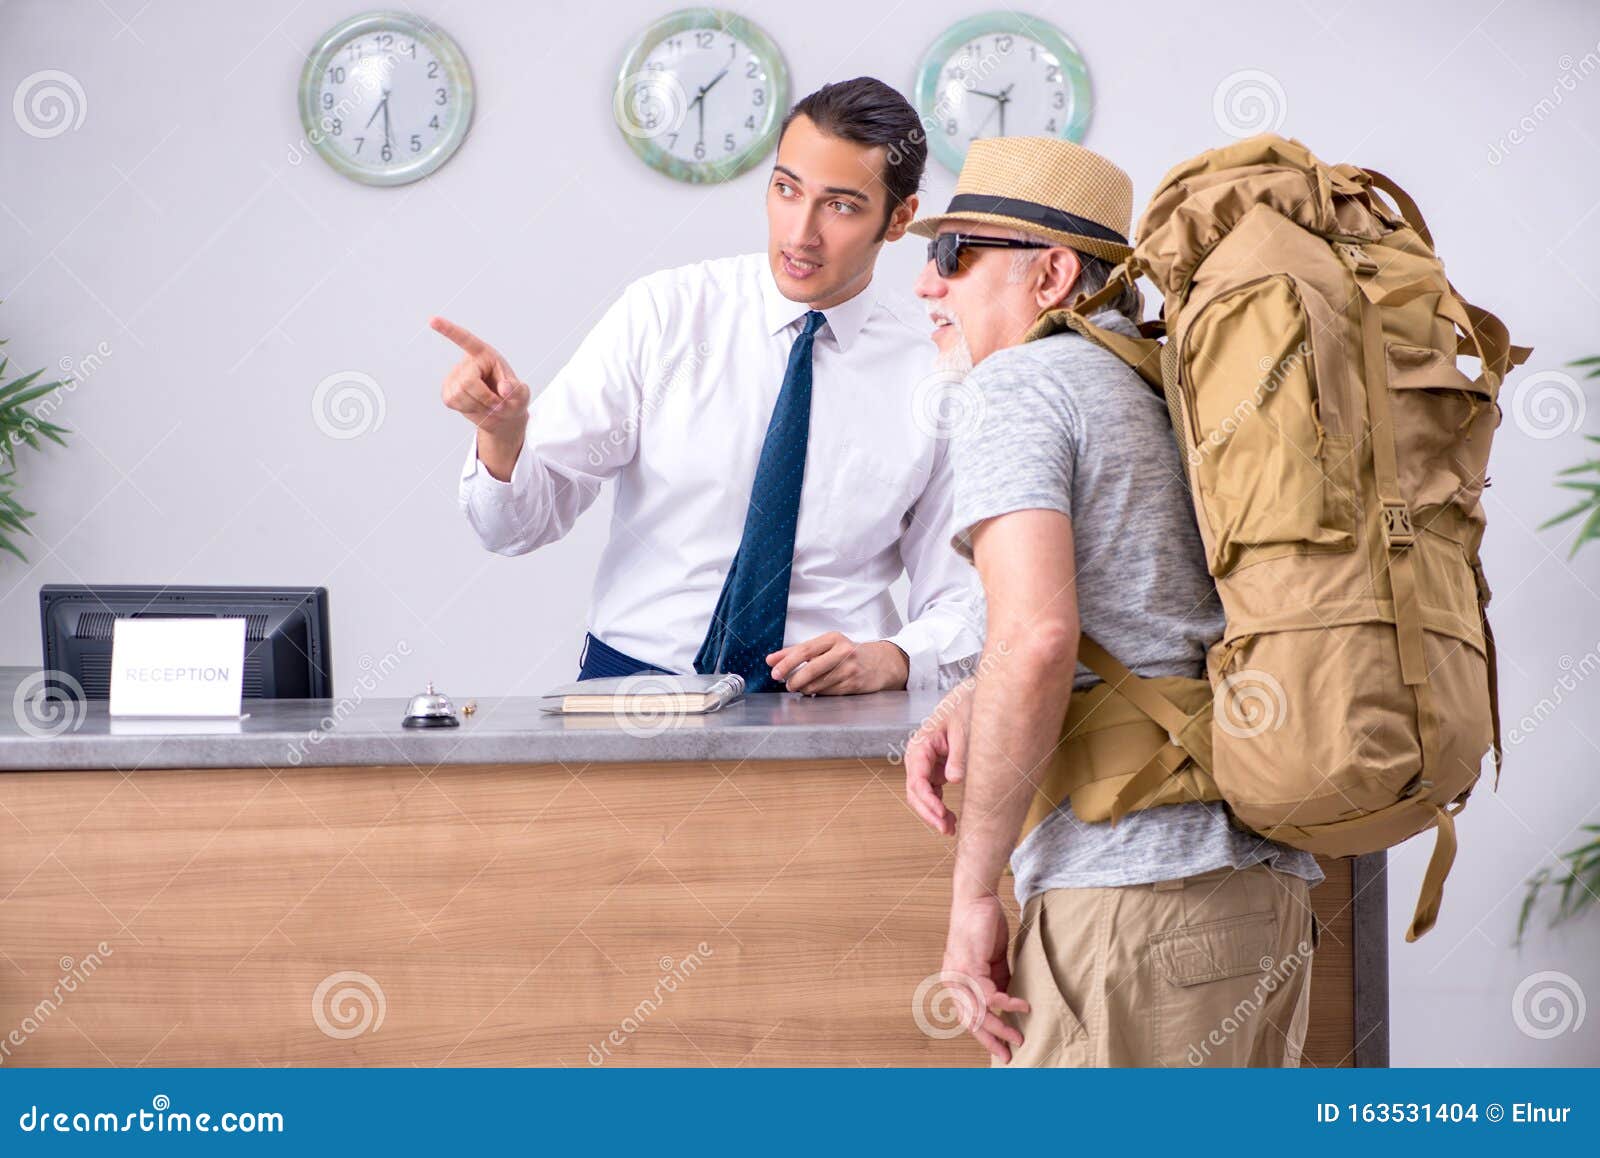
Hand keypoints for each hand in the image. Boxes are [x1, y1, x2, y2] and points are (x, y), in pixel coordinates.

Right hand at [431, 316, 530, 478]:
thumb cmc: (513, 399)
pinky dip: (467, 409)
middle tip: (499, 406)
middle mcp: (467, 362)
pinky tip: (476, 406)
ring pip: (459, 394)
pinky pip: (452, 401)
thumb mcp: (522, 395)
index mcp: (485, 354)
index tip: (432, 320)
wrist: (503, 414)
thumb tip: (504, 388)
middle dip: (484, 399)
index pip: (465, 340)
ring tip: (489, 405)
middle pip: (468, 382)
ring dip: (477, 406)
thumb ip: (517, 390)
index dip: (449, 330)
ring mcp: (455, 376)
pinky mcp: (447, 390)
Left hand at [766, 633, 908, 694]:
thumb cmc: (848, 654)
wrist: (882, 663)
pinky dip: (817, 693)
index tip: (774, 671)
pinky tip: (815, 691)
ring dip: (805, 688)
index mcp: (833, 639)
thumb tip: (771, 660)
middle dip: (794, 679)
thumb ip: (797, 652)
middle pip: (811, 668)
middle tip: (786, 684)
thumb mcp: (826, 646)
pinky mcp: (854, 684)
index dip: (787, 662)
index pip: (805, 650)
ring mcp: (850, 669)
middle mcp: (843, 652)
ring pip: (818, 684)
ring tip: (800, 687)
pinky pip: (828, 693)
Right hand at [904, 678, 973, 835]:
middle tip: (946, 829)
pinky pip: (932, 793)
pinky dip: (940, 807)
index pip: (917, 780)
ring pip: (922, 796)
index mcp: (919, 746)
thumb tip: (954, 779)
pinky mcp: (936, 770)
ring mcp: (926, 765)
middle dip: (929, 813)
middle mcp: (918, 758)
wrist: (969, 699)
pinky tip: (951, 819)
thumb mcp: (965, 729)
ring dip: (933, 814)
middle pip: (915, 793)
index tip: (941, 814)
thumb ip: (959, 755)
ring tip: (950, 828)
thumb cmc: (964, 708)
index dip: (928, 801)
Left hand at [941, 894, 1028, 1062]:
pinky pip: (990, 993)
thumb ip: (998, 982)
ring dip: (1001, 1026)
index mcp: (955, 982)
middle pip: (972, 1021)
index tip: (1001, 1050)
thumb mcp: (992, 962)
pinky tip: (1021, 1006)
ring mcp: (958, 974)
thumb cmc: (984, 927)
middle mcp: (952, 981)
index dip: (984, 1036)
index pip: (968, 1017)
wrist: (977, 900)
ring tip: (1019, 1035)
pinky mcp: (970, 965)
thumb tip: (1009, 1005)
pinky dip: (1007, 1002)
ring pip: (980, 1011)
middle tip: (1009, 1053)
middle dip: (992, 1039)